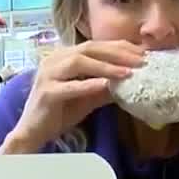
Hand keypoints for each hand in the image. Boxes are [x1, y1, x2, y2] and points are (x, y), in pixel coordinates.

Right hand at [0, 40, 144, 153]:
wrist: (34, 132)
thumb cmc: (60, 112)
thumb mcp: (88, 97)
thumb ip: (106, 87)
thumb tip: (133, 81)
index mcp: (64, 56)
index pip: (96, 45)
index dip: (120, 47)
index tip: (143, 53)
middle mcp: (54, 59)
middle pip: (89, 48)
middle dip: (117, 53)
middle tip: (141, 60)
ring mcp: (48, 74)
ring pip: (79, 62)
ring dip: (106, 66)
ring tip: (128, 72)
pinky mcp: (46, 92)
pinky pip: (69, 86)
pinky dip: (88, 84)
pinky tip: (105, 85)